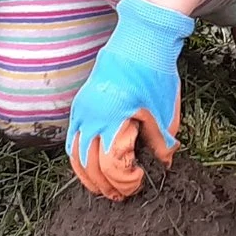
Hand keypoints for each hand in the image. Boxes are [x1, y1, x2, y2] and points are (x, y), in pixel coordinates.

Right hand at [65, 0, 193, 198]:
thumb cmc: (155, 73)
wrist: (141, 39)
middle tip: (119, 196)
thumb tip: (163, 166)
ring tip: (102, 187)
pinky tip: (90, 165)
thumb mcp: (163, 111)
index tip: (138, 184)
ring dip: (87, 174)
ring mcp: (82, 109)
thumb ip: (161, 142)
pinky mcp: (80, 103)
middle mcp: (93, 115)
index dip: (124, 181)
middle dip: (104, 185)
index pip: (112, 165)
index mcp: (115, 118)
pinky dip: (79, 155)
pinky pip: (73, 137)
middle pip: (89, 164)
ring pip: (75, 153)